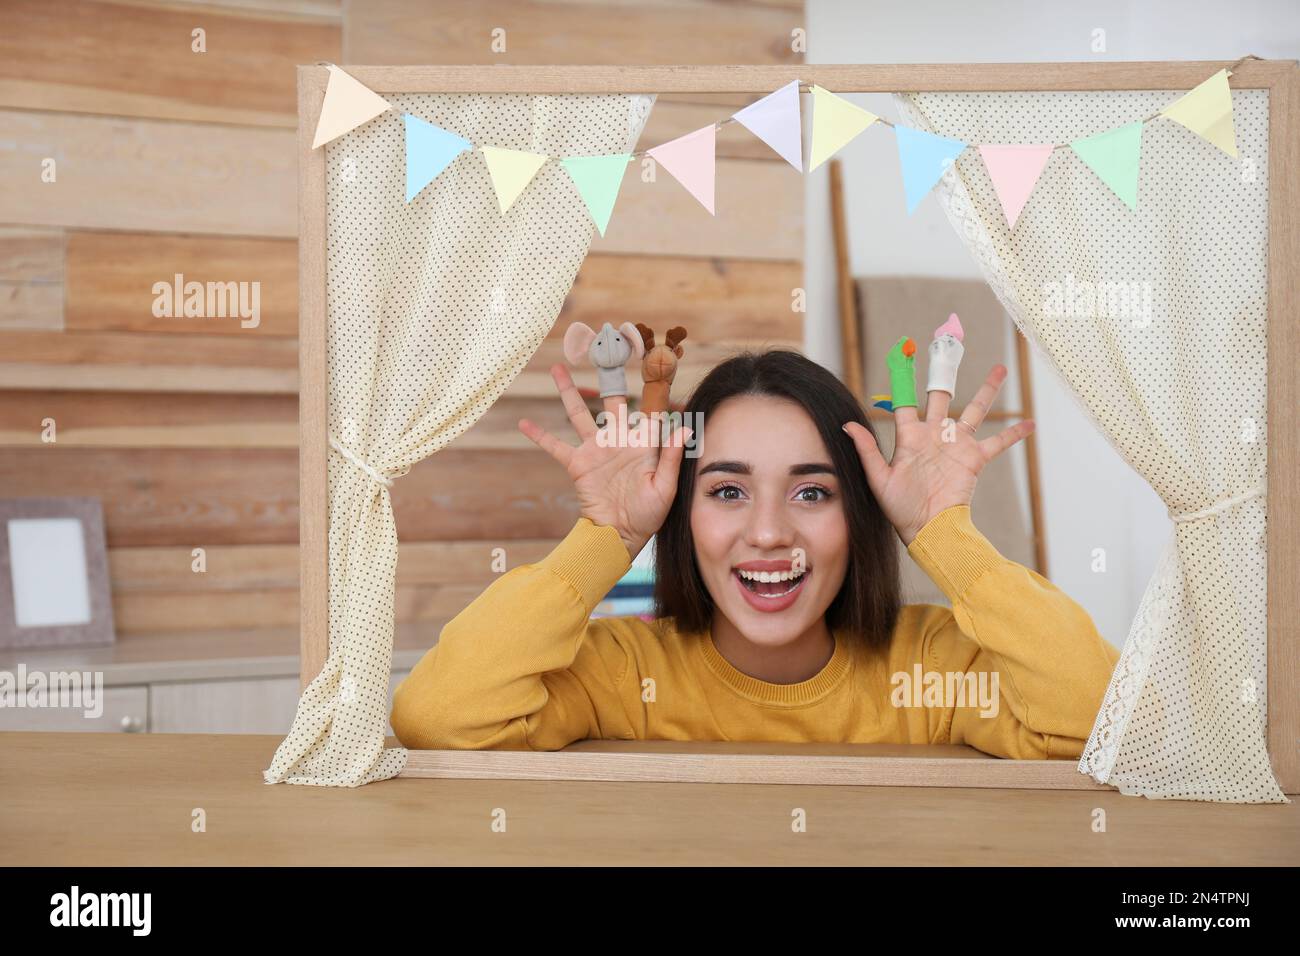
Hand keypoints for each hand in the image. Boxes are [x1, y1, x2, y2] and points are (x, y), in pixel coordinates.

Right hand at [519, 364, 692, 558]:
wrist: (619, 536)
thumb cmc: (647, 517)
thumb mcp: (664, 488)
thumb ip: (669, 457)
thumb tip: (681, 427)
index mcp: (643, 444)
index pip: (649, 409)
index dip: (653, 387)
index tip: (654, 360)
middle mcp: (618, 440)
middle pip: (612, 400)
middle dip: (609, 376)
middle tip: (604, 348)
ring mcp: (596, 450)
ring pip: (579, 413)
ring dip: (568, 391)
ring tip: (556, 368)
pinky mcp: (578, 464)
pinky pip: (555, 446)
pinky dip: (539, 435)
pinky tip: (523, 423)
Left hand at [842, 365, 1034, 545]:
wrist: (928, 529)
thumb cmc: (900, 508)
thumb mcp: (879, 478)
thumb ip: (867, 449)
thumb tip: (847, 424)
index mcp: (909, 437)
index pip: (905, 402)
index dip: (902, 380)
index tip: (902, 356)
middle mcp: (934, 435)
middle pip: (941, 396)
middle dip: (945, 373)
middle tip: (949, 347)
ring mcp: (956, 445)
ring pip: (975, 411)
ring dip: (988, 391)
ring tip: (1000, 369)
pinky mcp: (974, 459)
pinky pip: (998, 443)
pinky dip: (1014, 433)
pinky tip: (1030, 422)